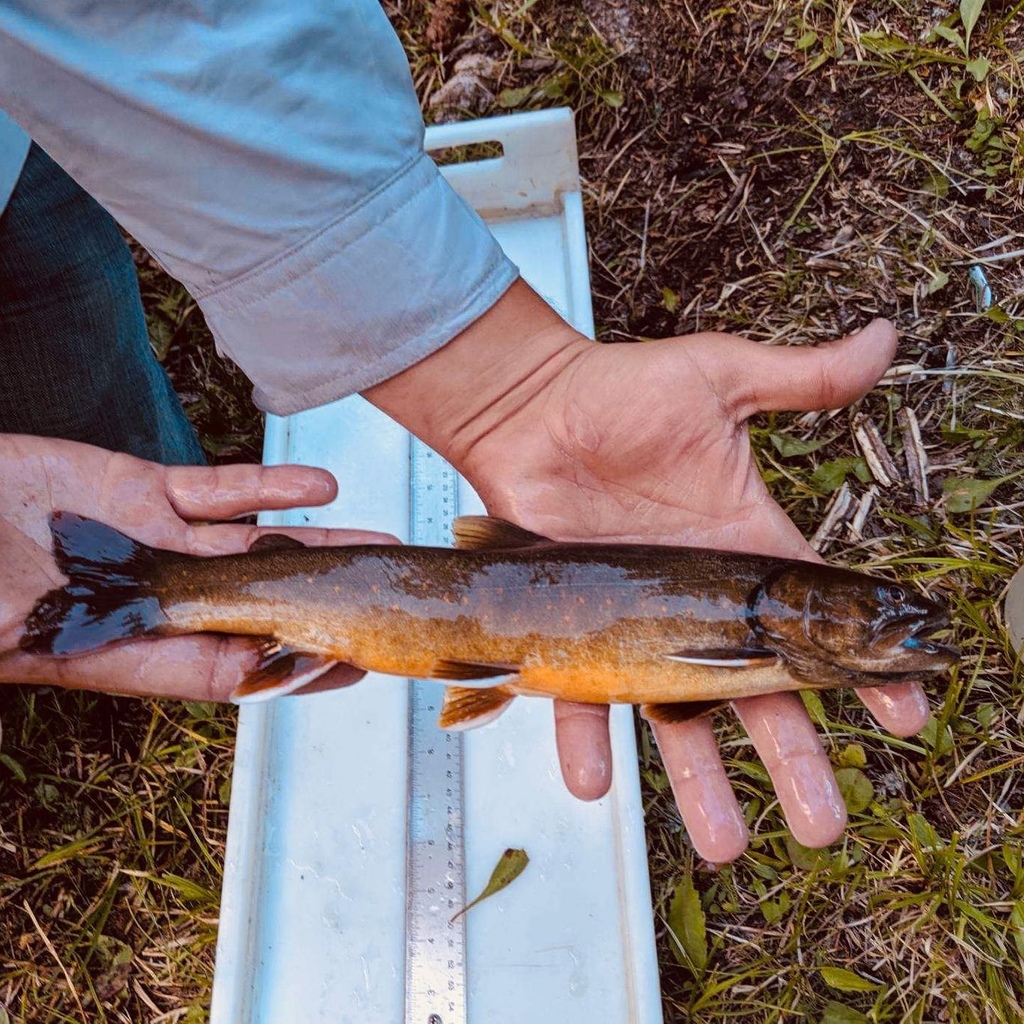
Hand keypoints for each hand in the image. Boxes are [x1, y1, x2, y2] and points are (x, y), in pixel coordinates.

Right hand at [0, 434, 391, 698]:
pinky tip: (319, 487)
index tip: (353, 665)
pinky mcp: (143, 490)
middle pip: (264, 604)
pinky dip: (269, 487)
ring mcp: (158, 541)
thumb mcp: (29, 638)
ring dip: (318, 543)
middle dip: (328, 601)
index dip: (296, 669)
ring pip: (256, 545)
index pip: (236, 667)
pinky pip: (219, 490)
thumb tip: (212, 677)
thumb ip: (106, 654)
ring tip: (376, 540)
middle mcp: (163, 597)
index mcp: (139, 649)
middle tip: (388, 596)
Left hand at [368, 281, 930, 862]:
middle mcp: (698, 604)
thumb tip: (886, 338)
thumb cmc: (621, 393)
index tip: (906, 713)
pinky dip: (583, 738)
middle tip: (826, 825)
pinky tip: (595, 782)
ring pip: (675, 717)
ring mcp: (635, 623)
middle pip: (758, 694)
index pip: (819, 623)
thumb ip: (800, 379)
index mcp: (746, 554)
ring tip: (724, 845)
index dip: (864, 669)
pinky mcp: (572, 628)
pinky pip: (578, 695)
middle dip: (794, 759)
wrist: (530, 407)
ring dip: (697, 782)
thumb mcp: (720, 379)